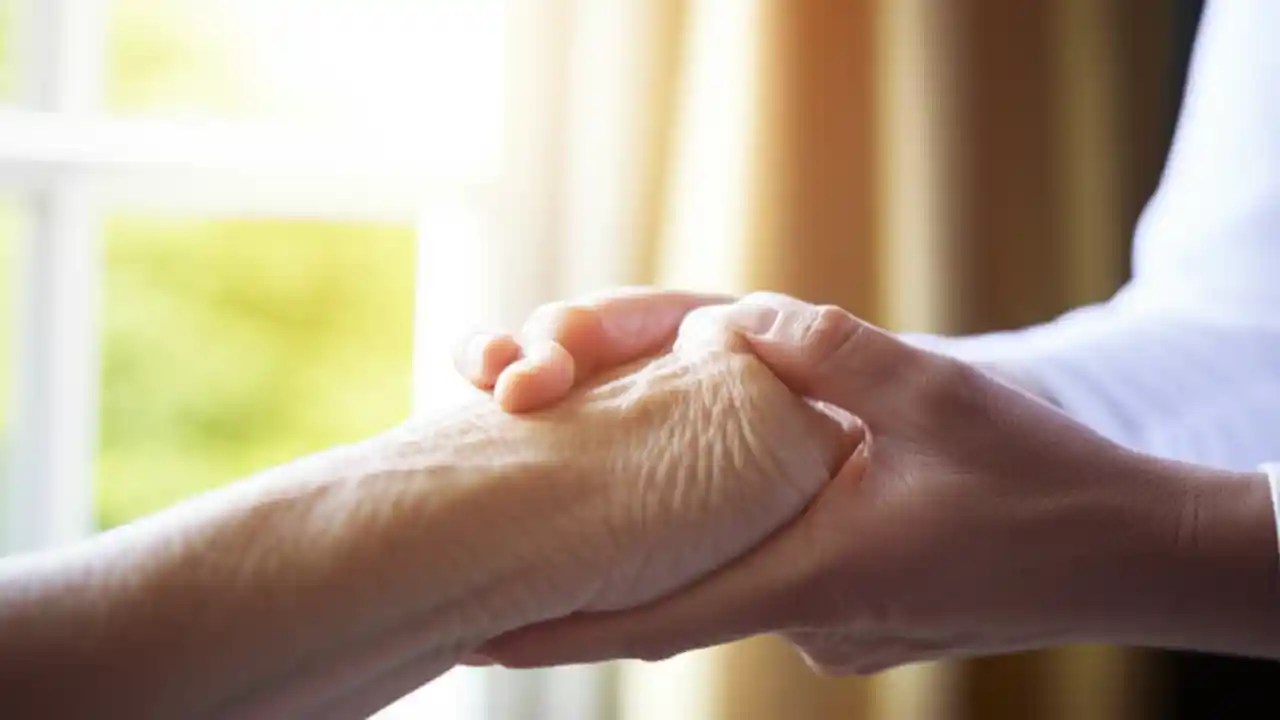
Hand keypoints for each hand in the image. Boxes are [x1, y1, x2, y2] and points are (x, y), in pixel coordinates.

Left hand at [473, 293, 1251, 672]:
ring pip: (730, 580)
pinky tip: (754, 499)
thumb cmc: (1041, 479)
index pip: (653, 616)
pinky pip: (778, 580)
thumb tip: (728, 323)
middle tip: (520, 557)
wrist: (1131, 553)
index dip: (558, 634)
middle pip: (675, 598)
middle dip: (595, 575)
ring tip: (639, 495)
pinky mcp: (865, 616)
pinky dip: (741, 546)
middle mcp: (813, 617)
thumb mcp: (936, 393)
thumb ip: (826, 351)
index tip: (479, 643)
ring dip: (680, 546)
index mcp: (814, 574)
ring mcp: (840, 626)